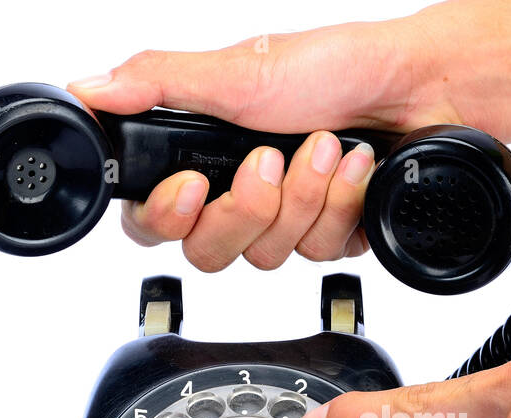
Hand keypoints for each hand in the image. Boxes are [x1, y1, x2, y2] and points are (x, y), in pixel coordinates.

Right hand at [67, 21, 461, 271]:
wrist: (423, 87)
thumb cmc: (338, 68)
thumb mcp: (239, 70)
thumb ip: (158, 84)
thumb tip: (87, 89)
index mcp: (208, 151)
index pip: (155, 221)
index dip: (169, 217)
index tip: (193, 187)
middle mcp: (242, 191)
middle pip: (212, 252)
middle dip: (251, 207)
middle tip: (273, 159)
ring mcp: (288, 218)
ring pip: (271, 256)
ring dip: (305, 199)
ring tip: (327, 148)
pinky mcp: (331, 236)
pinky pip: (320, 256)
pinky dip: (341, 209)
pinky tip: (354, 172)